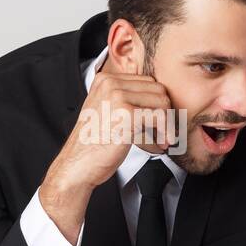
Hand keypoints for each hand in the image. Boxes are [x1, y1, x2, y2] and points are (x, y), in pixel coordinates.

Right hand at [38, 72, 174, 244]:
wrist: (77, 166)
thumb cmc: (93, 145)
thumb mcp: (107, 112)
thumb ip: (127, 101)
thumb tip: (161, 102)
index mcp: (105, 80)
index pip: (147, 82)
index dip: (157, 103)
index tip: (160, 121)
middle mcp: (110, 83)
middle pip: (157, 89)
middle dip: (165, 112)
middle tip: (164, 132)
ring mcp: (117, 96)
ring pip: (161, 101)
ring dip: (167, 123)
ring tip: (163, 139)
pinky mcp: (126, 113)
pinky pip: (159, 116)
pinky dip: (164, 132)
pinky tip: (160, 144)